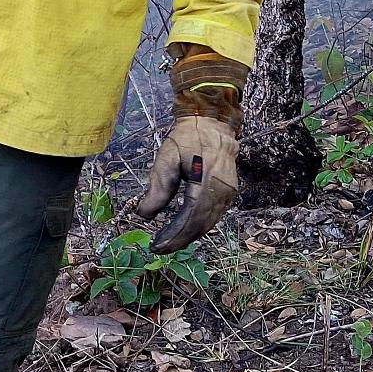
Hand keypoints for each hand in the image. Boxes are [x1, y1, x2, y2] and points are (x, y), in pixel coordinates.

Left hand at [133, 43, 247, 253]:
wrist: (213, 124)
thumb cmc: (187, 139)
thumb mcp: (166, 160)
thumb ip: (157, 189)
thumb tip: (143, 215)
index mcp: (208, 182)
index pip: (190, 218)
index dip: (174, 235)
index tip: (156, 245)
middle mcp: (223, 192)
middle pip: (201, 225)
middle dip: (180, 240)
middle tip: (159, 248)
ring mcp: (229, 193)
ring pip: (209, 223)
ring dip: (188, 235)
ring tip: (168, 241)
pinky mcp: (229, 193)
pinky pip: (213, 215)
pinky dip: (197, 225)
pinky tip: (182, 229)